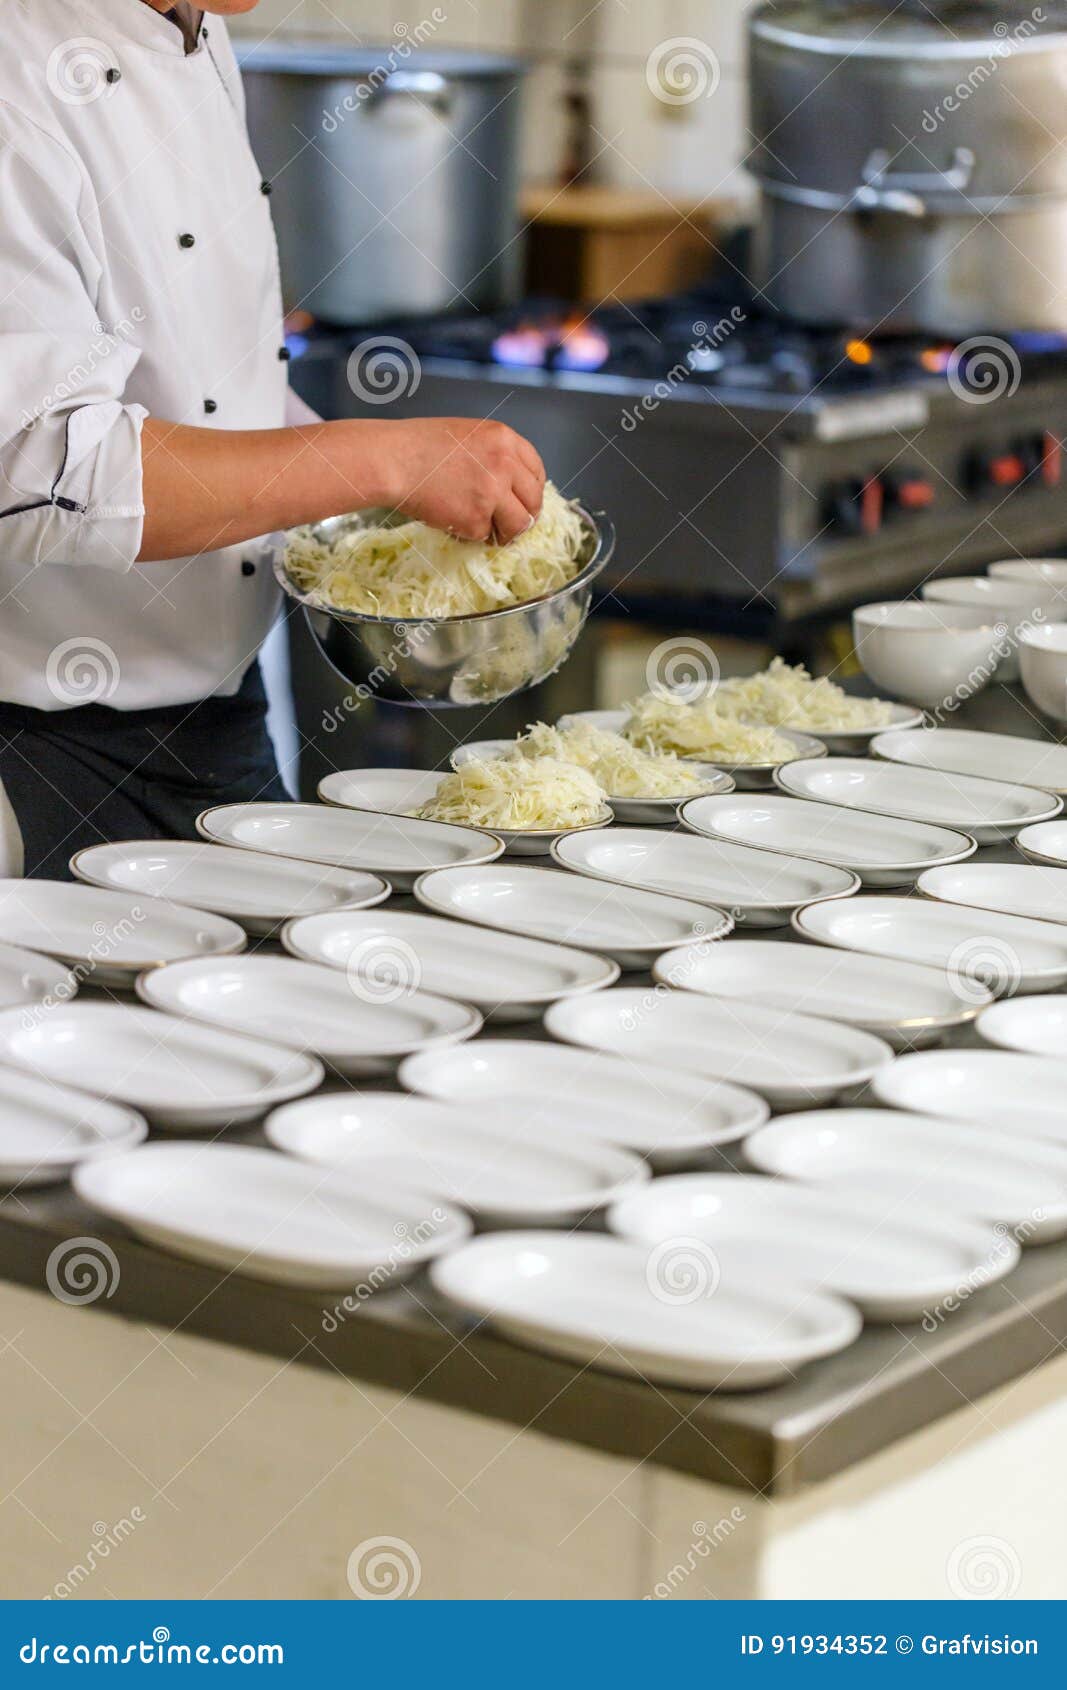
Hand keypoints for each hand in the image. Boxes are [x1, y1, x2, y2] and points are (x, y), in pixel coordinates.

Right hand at [377, 418, 545, 542]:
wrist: (393, 460)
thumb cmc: (419, 445)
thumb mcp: (467, 434)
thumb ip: (494, 454)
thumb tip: (509, 483)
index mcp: (504, 438)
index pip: (536, 469)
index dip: (532, 490)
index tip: (524, 501)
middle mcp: (505, 464)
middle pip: (534, 500)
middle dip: (525, 515)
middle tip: (511, 524)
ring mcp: (493, 492)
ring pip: (519, 524)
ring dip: (507, 532)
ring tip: (490, 532)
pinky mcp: (476, 518)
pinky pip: (486, 535)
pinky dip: (472, 534)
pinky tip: (455, 521)